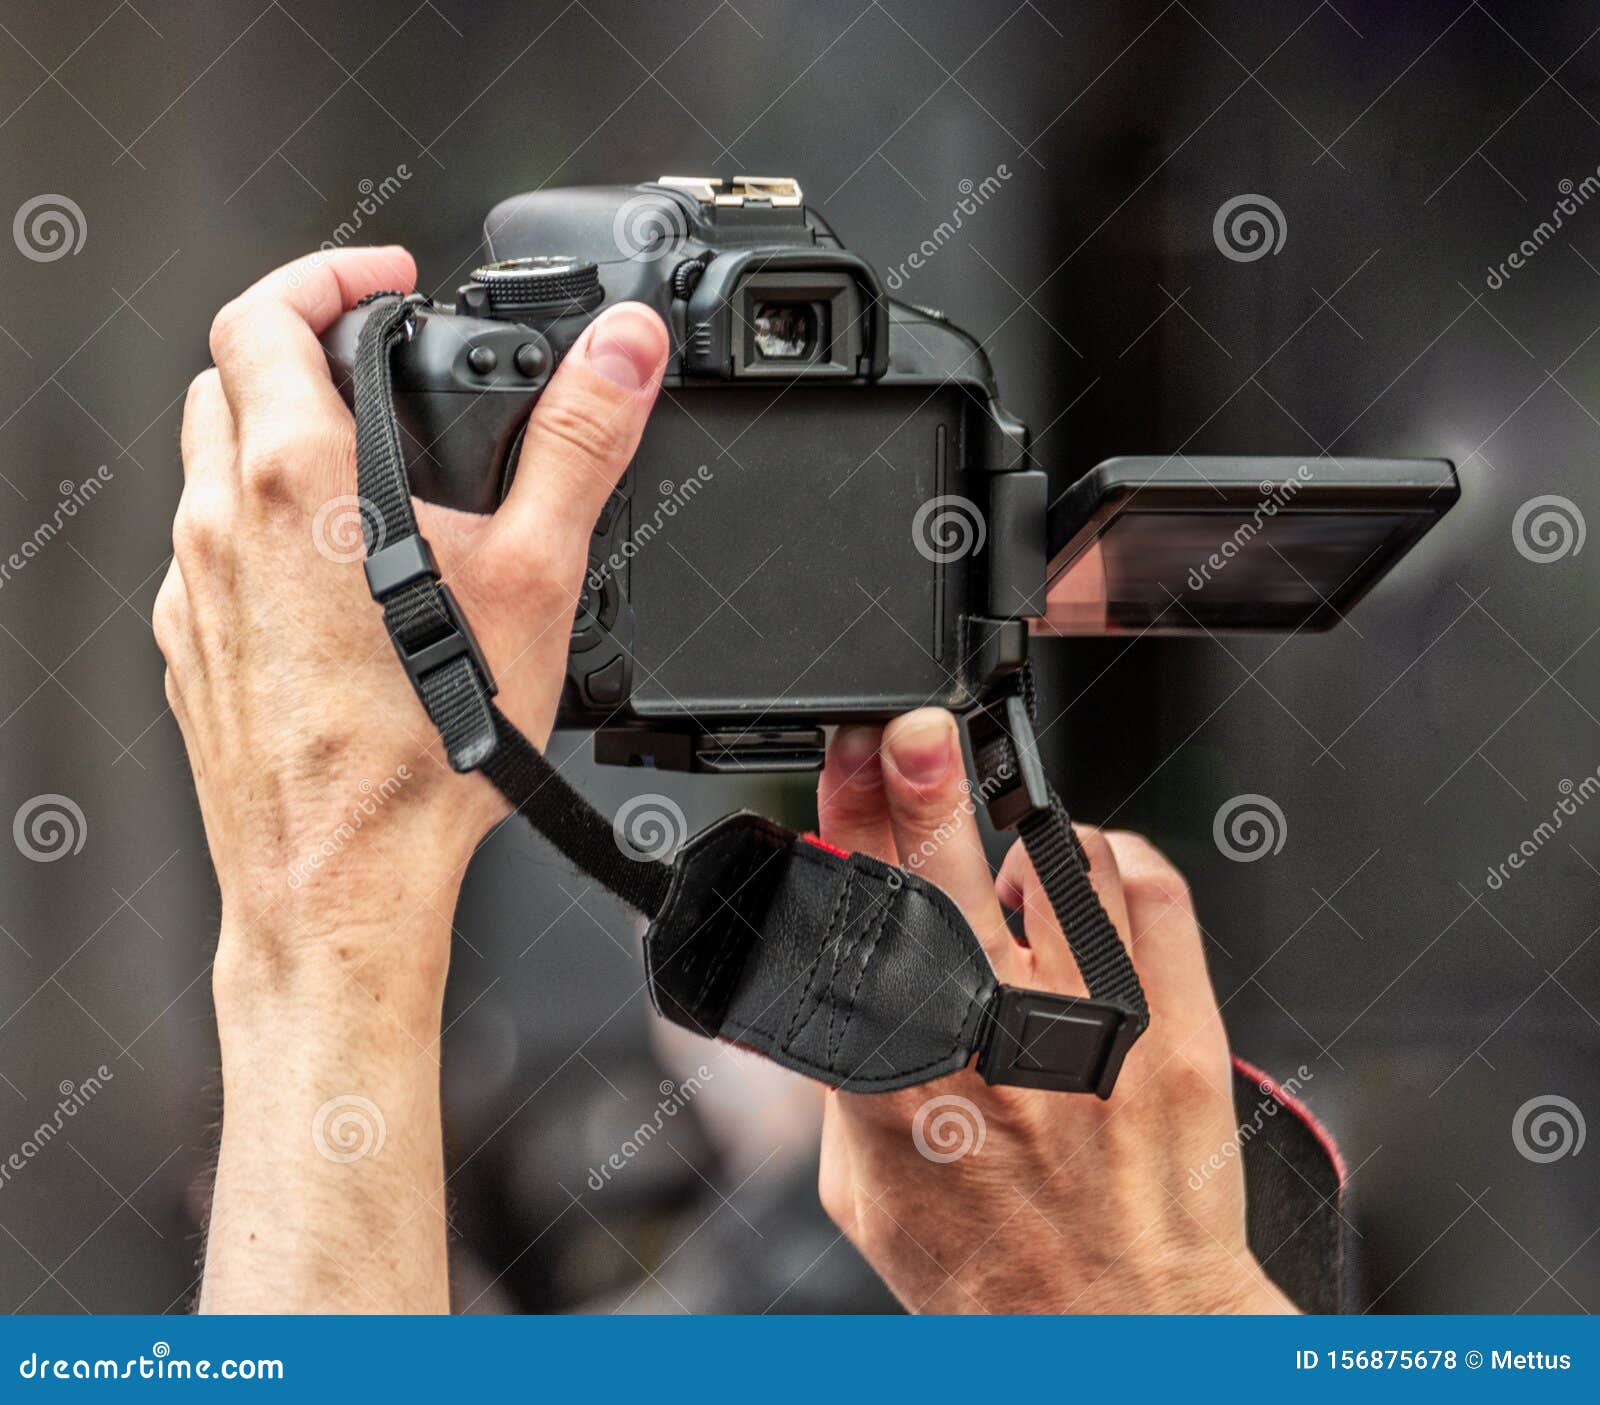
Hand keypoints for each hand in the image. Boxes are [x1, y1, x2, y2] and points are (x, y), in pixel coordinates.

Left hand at [155, 246, 667, 988]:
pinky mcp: (190, 650)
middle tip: (374, 364)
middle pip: (226, 377)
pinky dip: (259, 531)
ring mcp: (191, 590)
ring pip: (209, 466)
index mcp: (297, 479)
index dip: (329, 273)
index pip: (264, 311)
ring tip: (366, 474)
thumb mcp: (535, 575)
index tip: (386, 283)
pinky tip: (332, 586)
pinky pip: (208, 554)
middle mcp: (222, 523)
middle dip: (296, 347)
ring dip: (275, 438)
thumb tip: (621, 352)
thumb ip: (578, 444)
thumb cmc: (423, 750)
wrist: (341, 880)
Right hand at [814, 709, 1294, 1314]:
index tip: (846, 755)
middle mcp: (998, 1039)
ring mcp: (1096, 1028)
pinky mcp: (1174, 1030)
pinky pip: (1152, 895)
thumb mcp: (862, 1190)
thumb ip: (839, 1075)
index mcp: (904, 1076)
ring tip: (998, 823)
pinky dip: (1113, 853)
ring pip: (1063, 862)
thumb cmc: (990, 1274)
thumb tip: (827, 986)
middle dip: (922, 777)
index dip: (848, 811)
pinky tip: (1085, 861)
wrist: (1117, 1330)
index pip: (862, 907)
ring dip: (1019, 817)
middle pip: (951, 867)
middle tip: (912, 728)